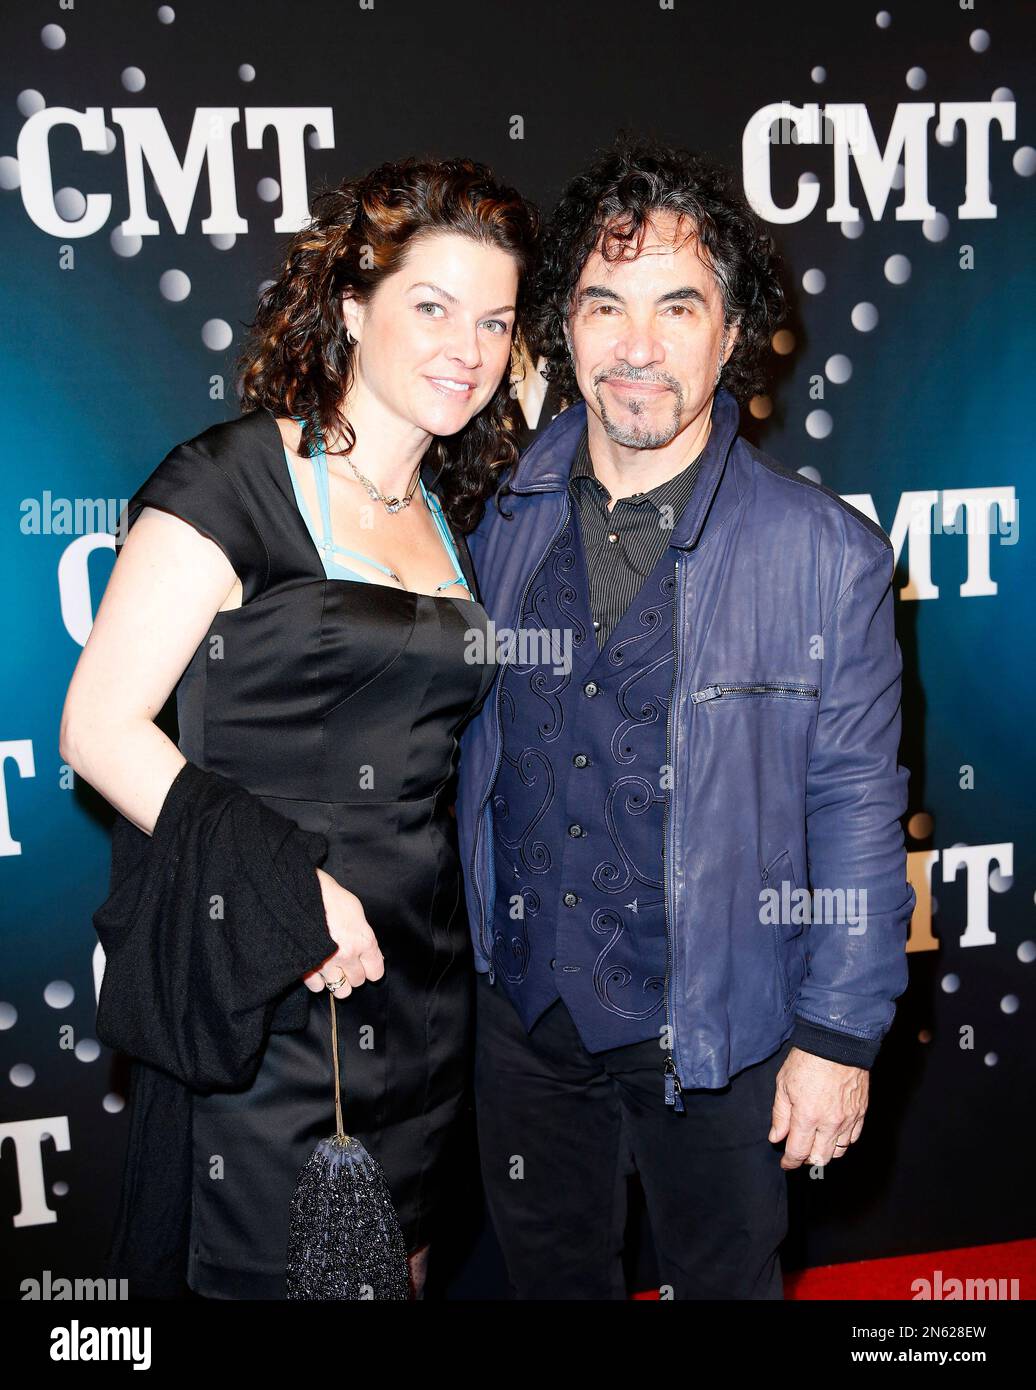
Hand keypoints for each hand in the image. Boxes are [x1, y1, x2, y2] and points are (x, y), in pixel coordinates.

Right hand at [303, 868, 384, 998]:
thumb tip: (373, 955)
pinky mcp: (307, 967)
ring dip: (338, 981)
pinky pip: (318, 987)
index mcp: (363, 941)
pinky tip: (318, 967)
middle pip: (358, 981)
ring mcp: (326, 964)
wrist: (303, 894)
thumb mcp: (356, 912)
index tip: (367, 965)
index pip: (376, 972)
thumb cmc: (331, 898)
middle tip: (347, 962)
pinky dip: (318, 981)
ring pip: (341, 990)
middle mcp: (347, 956)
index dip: (371, 968)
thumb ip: (365, 936)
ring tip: (333, 969)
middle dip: (354, 973)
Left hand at [768, 1046, 867, 1169]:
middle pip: (819, 1158)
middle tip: (799, 1153)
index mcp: (807, 1117)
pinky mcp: (861, 1113)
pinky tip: (833, 1136)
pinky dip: (842, 1142)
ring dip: (825, 1153)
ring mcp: (848, 1119)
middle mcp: (830, 1123)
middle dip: (807, 1160)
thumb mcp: (783, 1084)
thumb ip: (780, 1115)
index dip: (790, 1162)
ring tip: (816, 1145)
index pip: (798, 1152)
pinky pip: (853, 1139)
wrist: (837, 1043)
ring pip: (838, 1152)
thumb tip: (776, 1138)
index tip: (785, 1163)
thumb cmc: (807, 1060)